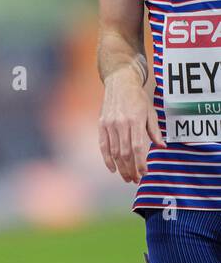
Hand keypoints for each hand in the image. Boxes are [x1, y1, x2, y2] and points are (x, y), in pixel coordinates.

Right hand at [98, 66, 159, 182]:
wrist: (119, 82)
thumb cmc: (138, 98)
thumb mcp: (150, 112)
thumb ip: (154, 131)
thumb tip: (161, 147)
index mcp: (135, 120)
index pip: (137, 147)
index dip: (140, 163)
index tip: (144, 173)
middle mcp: (120, 123)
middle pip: (125, 153)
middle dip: (130, 169)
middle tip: (135, 180)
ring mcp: (109, 124)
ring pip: (114, 151)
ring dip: (120, 167)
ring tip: (126, 177)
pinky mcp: (101, 124)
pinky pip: (103, 145)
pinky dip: (107, 158)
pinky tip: (112, 168)